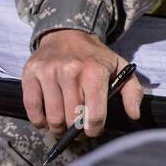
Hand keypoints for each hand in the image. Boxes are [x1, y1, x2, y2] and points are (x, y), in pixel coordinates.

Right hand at [21, 30, 144, 137]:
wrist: (67, 33)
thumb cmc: (95, 56)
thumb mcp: (119, 68)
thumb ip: (132, 92)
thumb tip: (134, 115)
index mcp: (94, 72)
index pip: (95, 115)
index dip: (95, 130)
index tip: (94, 130)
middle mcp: (70, 71)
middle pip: (72, 119)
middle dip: (76, 132)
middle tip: (78, 130)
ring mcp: (48, 72)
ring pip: (53, 118)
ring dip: (58, 129)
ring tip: (63, 127)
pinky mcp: (31, 73)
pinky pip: (32, 108)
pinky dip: (39, 122)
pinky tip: (46, 122)